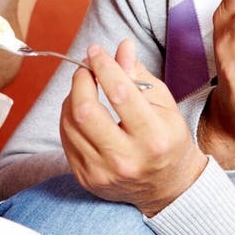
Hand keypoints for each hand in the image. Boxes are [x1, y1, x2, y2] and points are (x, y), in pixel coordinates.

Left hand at [60, 39, 206, 217]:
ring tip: (86, 86)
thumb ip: (138, 74)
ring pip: (70, 123)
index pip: (120, 93)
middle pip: (85, 111)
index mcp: (153, 138)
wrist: (167, 187)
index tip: (95, 50)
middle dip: (81, 79)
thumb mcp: (163, 103)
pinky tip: (82, 108)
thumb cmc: (167, 138)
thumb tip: (121, 47)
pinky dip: (69, 116)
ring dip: (73, 96)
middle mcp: (126, 159)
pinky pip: (66, 139)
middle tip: (86, 68)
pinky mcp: (86, 179)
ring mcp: (103, 173)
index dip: (103, 65)